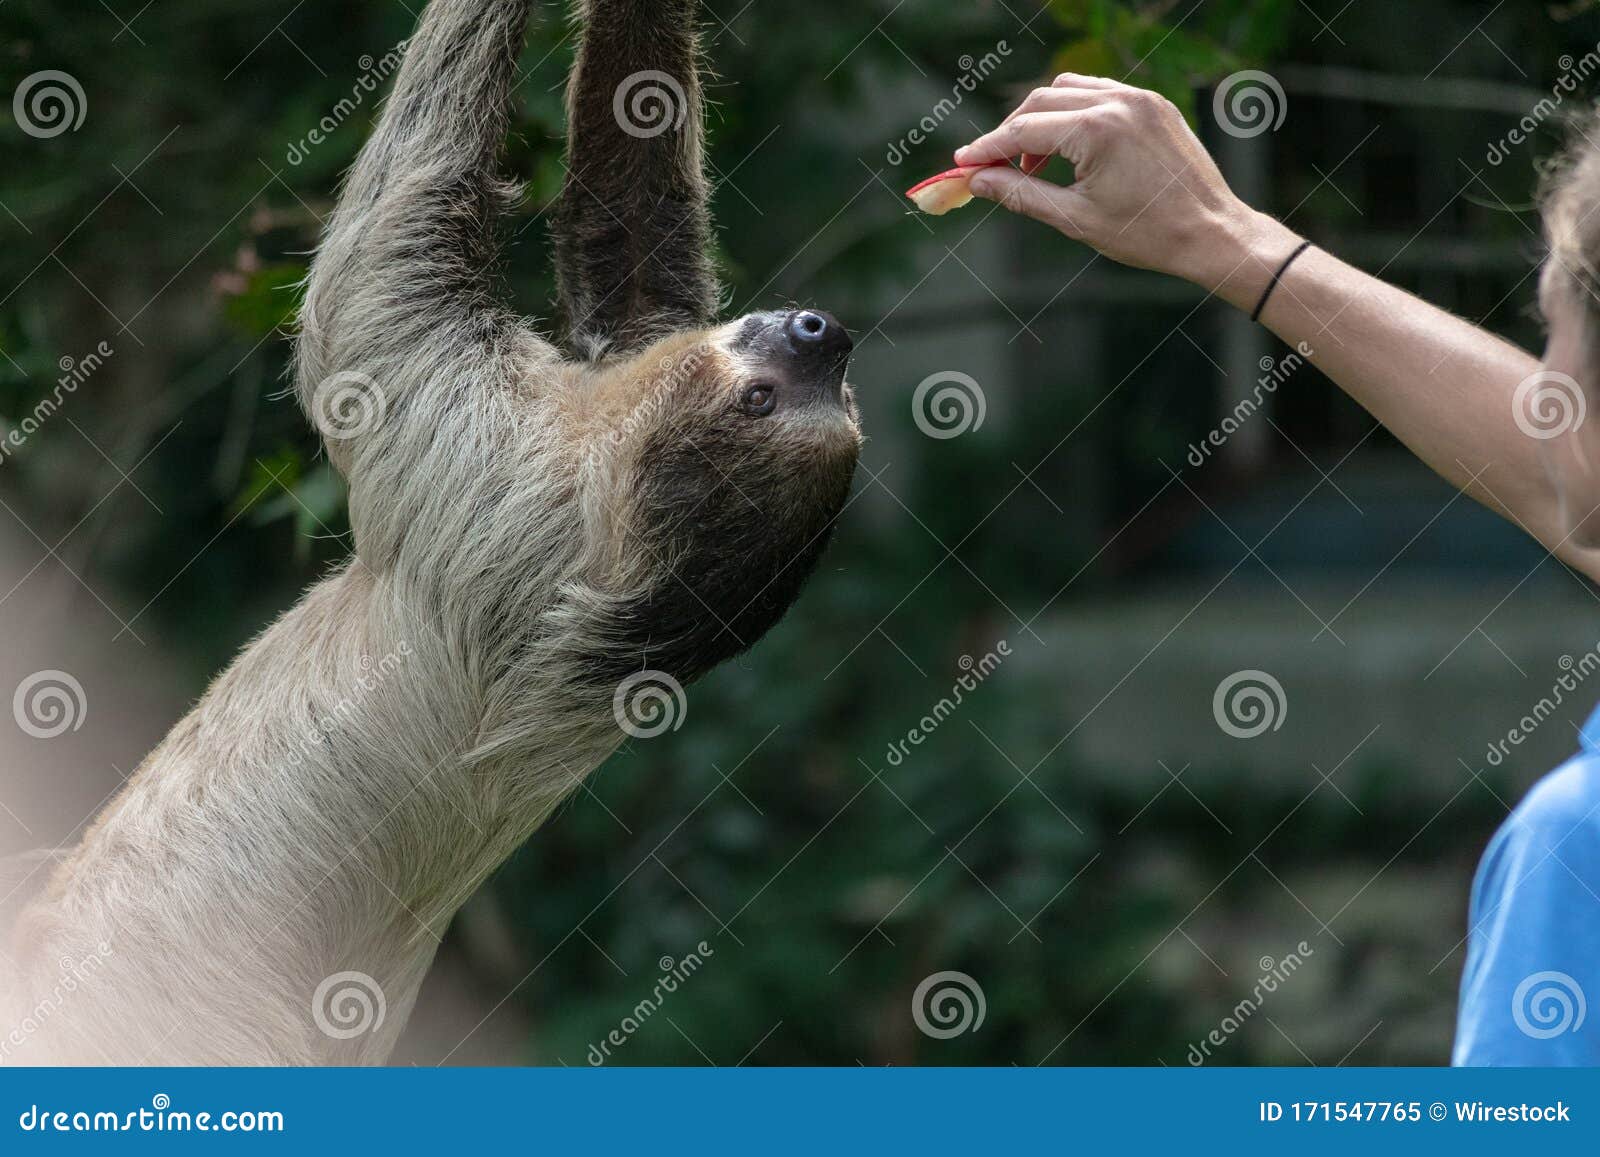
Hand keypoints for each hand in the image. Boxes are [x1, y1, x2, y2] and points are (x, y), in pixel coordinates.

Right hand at [955, 74, 1299, 304]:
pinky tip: (1069, 149)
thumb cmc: (1147, 234)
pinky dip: (1074, 113)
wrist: (1212, 232)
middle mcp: (1117, 102)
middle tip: (991, 168)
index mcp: (1096, 130)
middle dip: (1009, 134)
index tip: (962, 164)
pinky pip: (1100, 93)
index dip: (987, 148)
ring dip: (1041, 120)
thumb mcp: (1075, 219)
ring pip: (1068, 90)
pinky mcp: (1153, 104)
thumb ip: (1021, 194)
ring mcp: (1138, 98)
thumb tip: (978, 182)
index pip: (1023, 130)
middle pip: (1040, 103)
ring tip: (1034, 164)